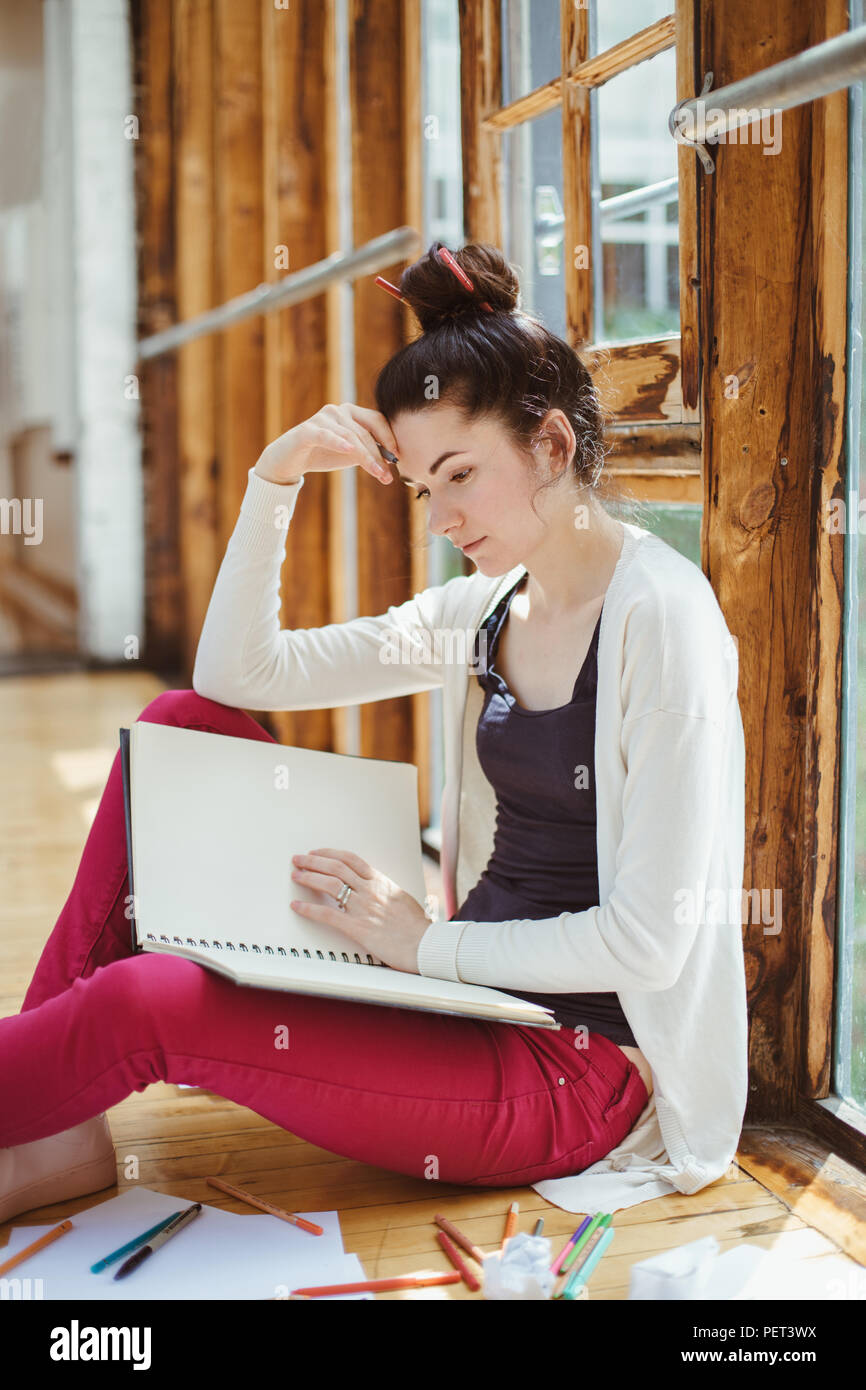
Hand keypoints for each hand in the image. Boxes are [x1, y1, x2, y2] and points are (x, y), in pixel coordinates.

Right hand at [254, 403, 398, 485]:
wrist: (290, 460)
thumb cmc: (322, 454)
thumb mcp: (350, 454)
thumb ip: (368, 453)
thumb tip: (391, 462)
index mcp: (350, 413)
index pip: (376, 420)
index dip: (389, 437)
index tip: (398, 456)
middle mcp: (337, 411)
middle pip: (365, 432)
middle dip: (378, 455)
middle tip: (388, 475)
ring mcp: (322, 418)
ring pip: (350, 437)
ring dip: (366, 457)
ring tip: (378, 473)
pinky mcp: (307, 430)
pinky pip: (326, 435)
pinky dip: (338, 442)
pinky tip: (350, 450)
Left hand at [289, 848, 430, 974]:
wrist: (425, 945)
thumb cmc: (418, 927)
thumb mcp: (402, 900)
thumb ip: (386, 892)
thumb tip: (378, 889)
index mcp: (381, 882)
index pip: (351, 859)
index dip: (330, 854)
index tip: (317, 852)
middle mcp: (370, 891)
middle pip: (336, 867)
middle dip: (313, 861)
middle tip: (299, 859)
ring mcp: (363, 908)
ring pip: (330, 884)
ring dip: (309, 877)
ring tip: (296, 875)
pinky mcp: (357, 928)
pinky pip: (327, 914)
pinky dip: (309, 909)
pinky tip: (297, 906)